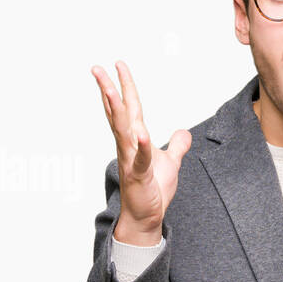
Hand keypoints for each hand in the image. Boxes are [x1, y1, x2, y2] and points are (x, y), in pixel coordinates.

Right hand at [91, 60, 190, 243]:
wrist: (147, 217)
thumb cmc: (153, 191)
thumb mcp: (170, 164)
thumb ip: (176, 146)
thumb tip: (184, 132)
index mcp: (136, 140)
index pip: (130, 108)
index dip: (125, 86)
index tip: (117, 65)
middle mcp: (129, 146)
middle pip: (119, 113)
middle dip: (109, 89)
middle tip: (97, 68)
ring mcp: (131, 160)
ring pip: (122, 130)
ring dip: (116, 110)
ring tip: (111, 89)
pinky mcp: (139, 176)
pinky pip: (141, 159)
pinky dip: (142, 147)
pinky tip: (142, 134)